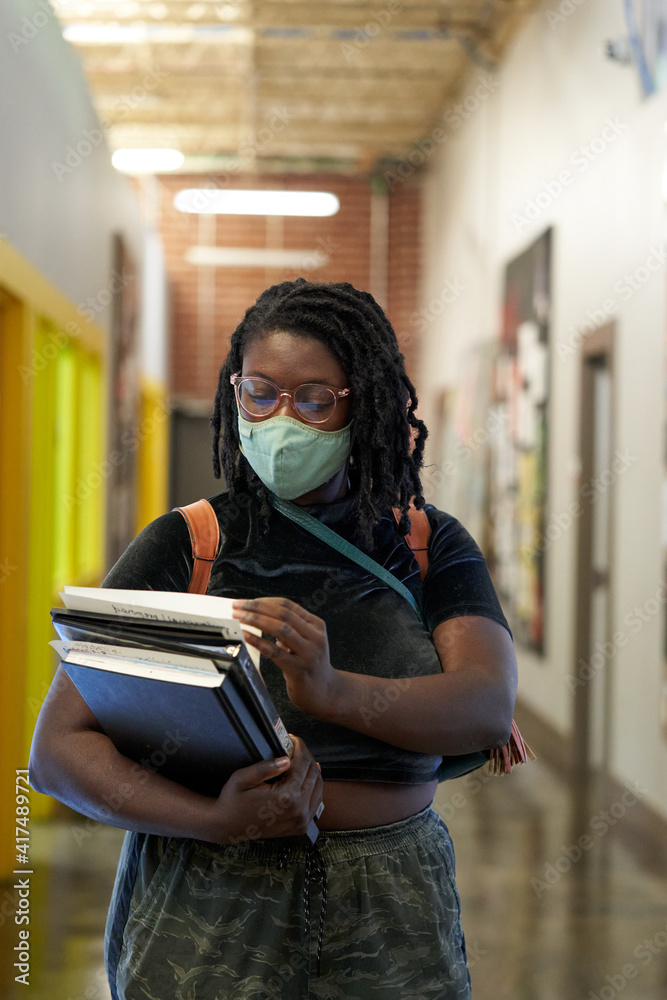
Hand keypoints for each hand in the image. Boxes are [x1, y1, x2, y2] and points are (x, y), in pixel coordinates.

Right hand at [207, 736, 322, 843]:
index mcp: (286, 797)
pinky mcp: (301, 826)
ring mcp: (301, 820)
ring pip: (318, 787)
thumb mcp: (242, 778)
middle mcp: (298, 810)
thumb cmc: (233, 802)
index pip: (303, 763)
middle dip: (306, 756)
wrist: (228, 828)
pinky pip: (316, 802)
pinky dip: (314, 787)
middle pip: (313, 774)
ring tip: (301, 759)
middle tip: (296, 747)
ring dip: (312, 770)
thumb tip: (286, 759)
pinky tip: (306, 778)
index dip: (299, 746)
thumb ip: (265, 767)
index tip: (293, 738)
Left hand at [231, 597, 341, 717]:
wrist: (324, 692)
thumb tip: (260, 615)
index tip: (247, 602)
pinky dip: (258, 641)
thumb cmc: (310, 665)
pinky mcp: (299, 669)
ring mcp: (309, 653)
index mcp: (316, 625)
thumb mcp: (305, 641)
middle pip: (283, 614)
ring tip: (240, 618)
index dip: (265, 601)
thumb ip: (289, 628)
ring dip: (256, 620)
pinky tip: (246, 636)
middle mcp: (315, 637)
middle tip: (238, 607)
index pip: (288, 606)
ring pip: (280, 629)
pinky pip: (275, 652)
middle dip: (257, 608)